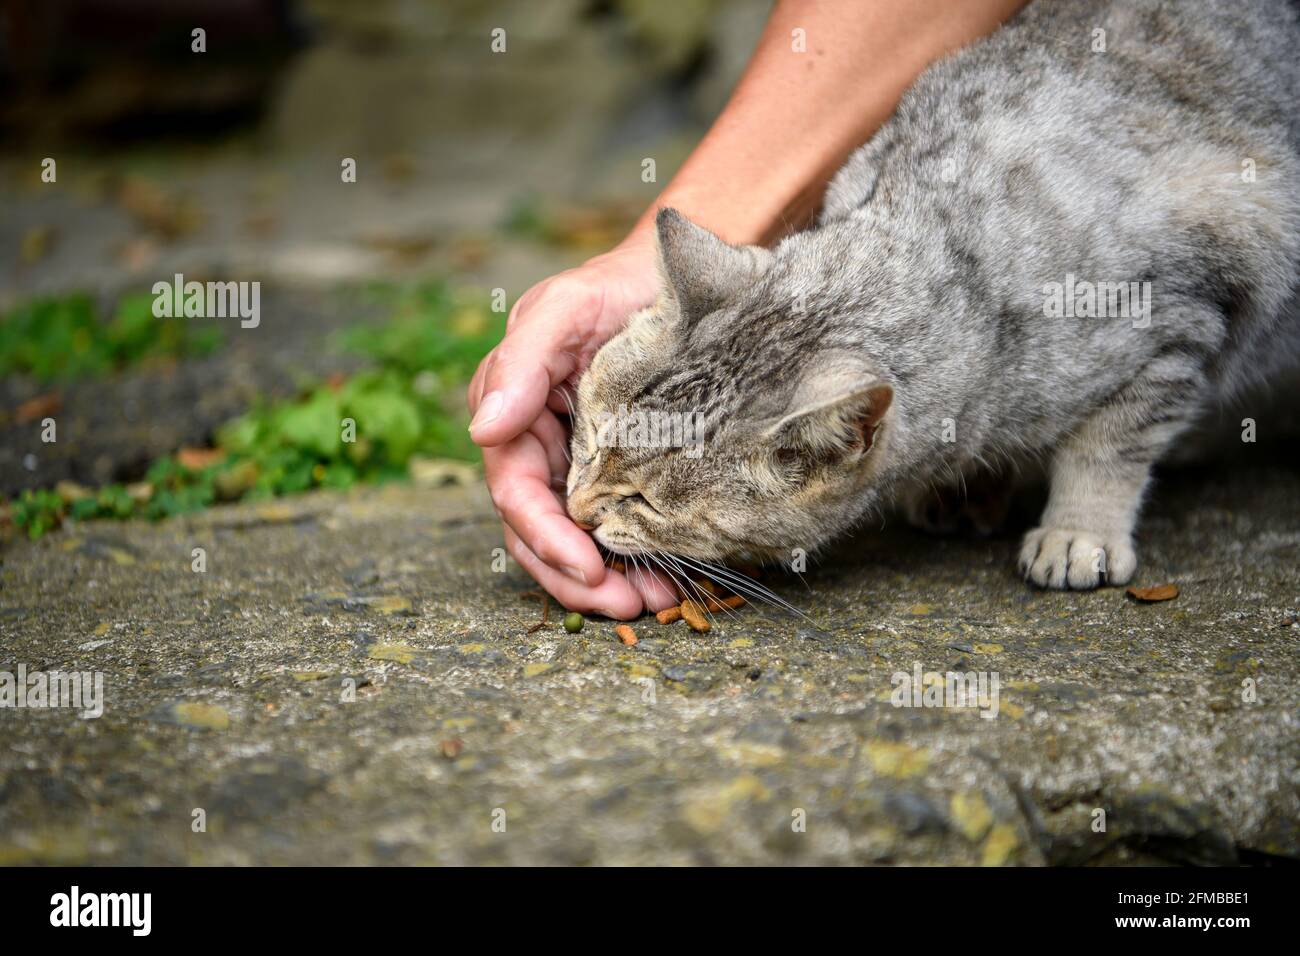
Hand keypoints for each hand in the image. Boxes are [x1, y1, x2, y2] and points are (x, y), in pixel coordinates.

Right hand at [467, 232, 678, 617]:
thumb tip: (483, 431)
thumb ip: (521, 363)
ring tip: (656, 603)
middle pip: (540, 532)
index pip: (516, 491)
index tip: (587, 568)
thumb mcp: (564, 309)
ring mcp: (577, 461)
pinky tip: (666, 578)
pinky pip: (615, 526)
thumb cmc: (614, 286)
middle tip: (630, 607)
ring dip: (608, 581)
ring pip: (576, 539)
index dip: (546, 537)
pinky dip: (634, 558)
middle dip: (578, 578)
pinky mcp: (617, 471)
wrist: (674, 275)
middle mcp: (537, 444)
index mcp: (511, 411)